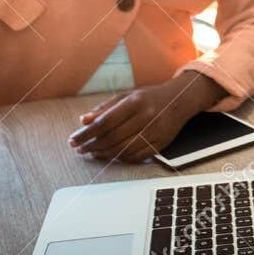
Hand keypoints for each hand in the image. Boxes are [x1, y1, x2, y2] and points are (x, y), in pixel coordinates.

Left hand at [67, 71, 222, 161]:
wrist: (180, 100)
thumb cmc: (149, 97)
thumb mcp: (127, 96)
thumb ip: (104, 108)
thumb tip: (83, 120)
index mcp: (135, 102)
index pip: (105, 122)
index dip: (87, 133)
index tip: (74, 139)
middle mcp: (146, 116)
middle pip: (112, 137)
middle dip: (92, 145)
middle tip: (79, 148)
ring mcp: (154, 132)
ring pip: (122, 150)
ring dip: (103, 154)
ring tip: (91, 152)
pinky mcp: (160, 144)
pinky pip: (135, 157)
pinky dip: (119, 158)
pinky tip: (109, 155)